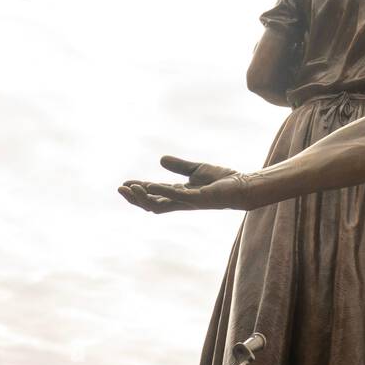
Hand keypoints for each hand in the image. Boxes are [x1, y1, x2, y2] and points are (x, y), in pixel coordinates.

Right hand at [118, 155, 247, 213]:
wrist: (243, 185)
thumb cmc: (223, 180)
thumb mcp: (197, 169)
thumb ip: (179, 166)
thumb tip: (161, 159)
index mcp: (180, 195)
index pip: (154, 195)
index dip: (139, 190)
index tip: (125, 183)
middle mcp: (182, 202)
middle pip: (152, 205)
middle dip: (135, 198)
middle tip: (121, 188)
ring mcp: (189, 202)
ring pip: (159, 206)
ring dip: (143, 198)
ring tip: (130, 188)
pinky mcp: (198, 199)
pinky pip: (176, 197)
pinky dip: (161, 191)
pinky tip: (149, 185)